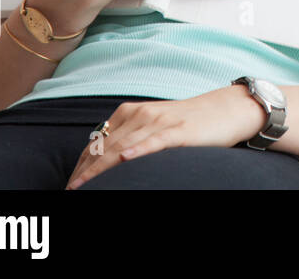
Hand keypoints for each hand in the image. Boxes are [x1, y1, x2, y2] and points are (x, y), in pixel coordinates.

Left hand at [65, 85, 266, 188]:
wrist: (227, 108)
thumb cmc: (191, 121)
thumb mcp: (155, 125)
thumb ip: (132, 136)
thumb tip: (108, 160)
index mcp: (131, 112)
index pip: (98, 142)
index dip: (81, 164)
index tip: (70, 183)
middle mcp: (142, 114)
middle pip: (105, 146)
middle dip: (85, 171)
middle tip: (71, 190)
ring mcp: (161, 121)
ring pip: (123, 147)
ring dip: (101, 168)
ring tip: (84, 186)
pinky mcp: (180, 131)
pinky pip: (155, 141)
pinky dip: (139, 150)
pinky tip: (126, 159)